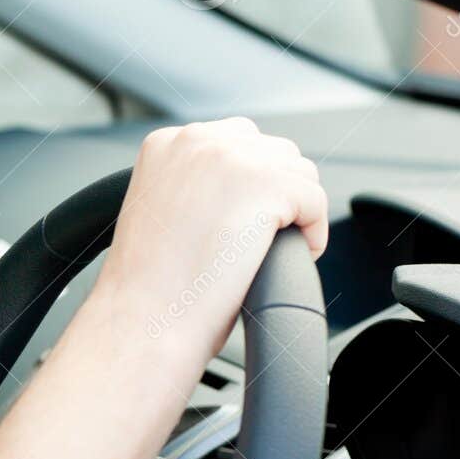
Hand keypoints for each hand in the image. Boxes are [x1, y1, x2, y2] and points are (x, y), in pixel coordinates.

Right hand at [95, 117, 328, 366]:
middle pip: (272, 150)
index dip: (247, 185)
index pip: (236, 140)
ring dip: (293, 212)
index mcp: (165, 143)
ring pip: (299, 172)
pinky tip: (279, 257)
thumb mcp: (159, 210)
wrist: (143, 319)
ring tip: (265, 249)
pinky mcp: (267, 184)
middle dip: (273, 194)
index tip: (239, 219)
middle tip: (253, 239)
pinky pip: (316, 200)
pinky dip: (311, 235)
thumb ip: (193, 183)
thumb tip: (237, 187)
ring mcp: (234, 158)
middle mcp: (197, 140)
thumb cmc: (146, 285)